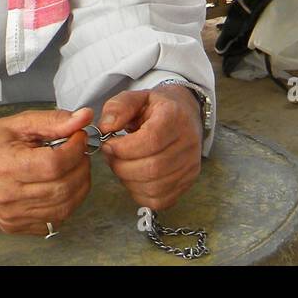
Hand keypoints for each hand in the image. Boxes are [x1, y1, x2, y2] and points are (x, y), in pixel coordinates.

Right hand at [0, 107, 92, 235]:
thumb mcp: (17, 123)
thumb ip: (52, 121)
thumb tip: (84, 117)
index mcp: (7, 167)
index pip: (55, 164)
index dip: (75, 149)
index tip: (78, 137)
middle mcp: (8, 197)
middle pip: (64, 187)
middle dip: (81, 166)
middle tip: (78, 150)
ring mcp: (12, 216)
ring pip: (64, 207)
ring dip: (78, 185)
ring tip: (72, 166)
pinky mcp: (15, 227)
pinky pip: (54, 221)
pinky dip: (66, 203)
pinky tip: (60, 185)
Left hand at [98, 85, 202, 210]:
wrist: (185, 114)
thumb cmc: (156, 108)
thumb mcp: (135, 97)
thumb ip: (118, 107)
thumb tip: (106, 127)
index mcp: (175, 117)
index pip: (151, 141)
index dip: (124, 148)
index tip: (109, 144)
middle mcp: (189, 142)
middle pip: (152, 168)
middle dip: (122, 166)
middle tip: (111, 156)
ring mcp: (191, 165)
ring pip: (155, 187)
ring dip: (129, 181)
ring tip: (121, 165)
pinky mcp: (188, 181)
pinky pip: (160, 200)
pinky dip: (140, 193)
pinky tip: (134, 178)